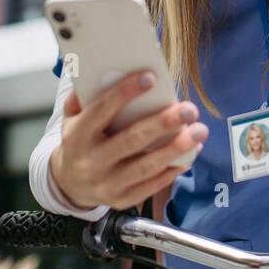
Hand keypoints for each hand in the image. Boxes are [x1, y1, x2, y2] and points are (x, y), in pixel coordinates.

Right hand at [51, 69, 207, 211]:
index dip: (125, 93)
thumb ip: (83, 96)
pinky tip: (190, 154)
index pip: (101, 111)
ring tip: (199, 132)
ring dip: (176, 148)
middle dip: (163, 124)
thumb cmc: (79, 141)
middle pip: (131, 140)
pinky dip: (173, 170)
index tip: (150, 78)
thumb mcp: (71, 118)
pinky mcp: (122, 199)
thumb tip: (103, 69)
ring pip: (146, 166)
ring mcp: (107, 184)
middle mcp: (91, 161)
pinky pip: (152, 185)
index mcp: (77, 136)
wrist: (70, 184)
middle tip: (189, 109)